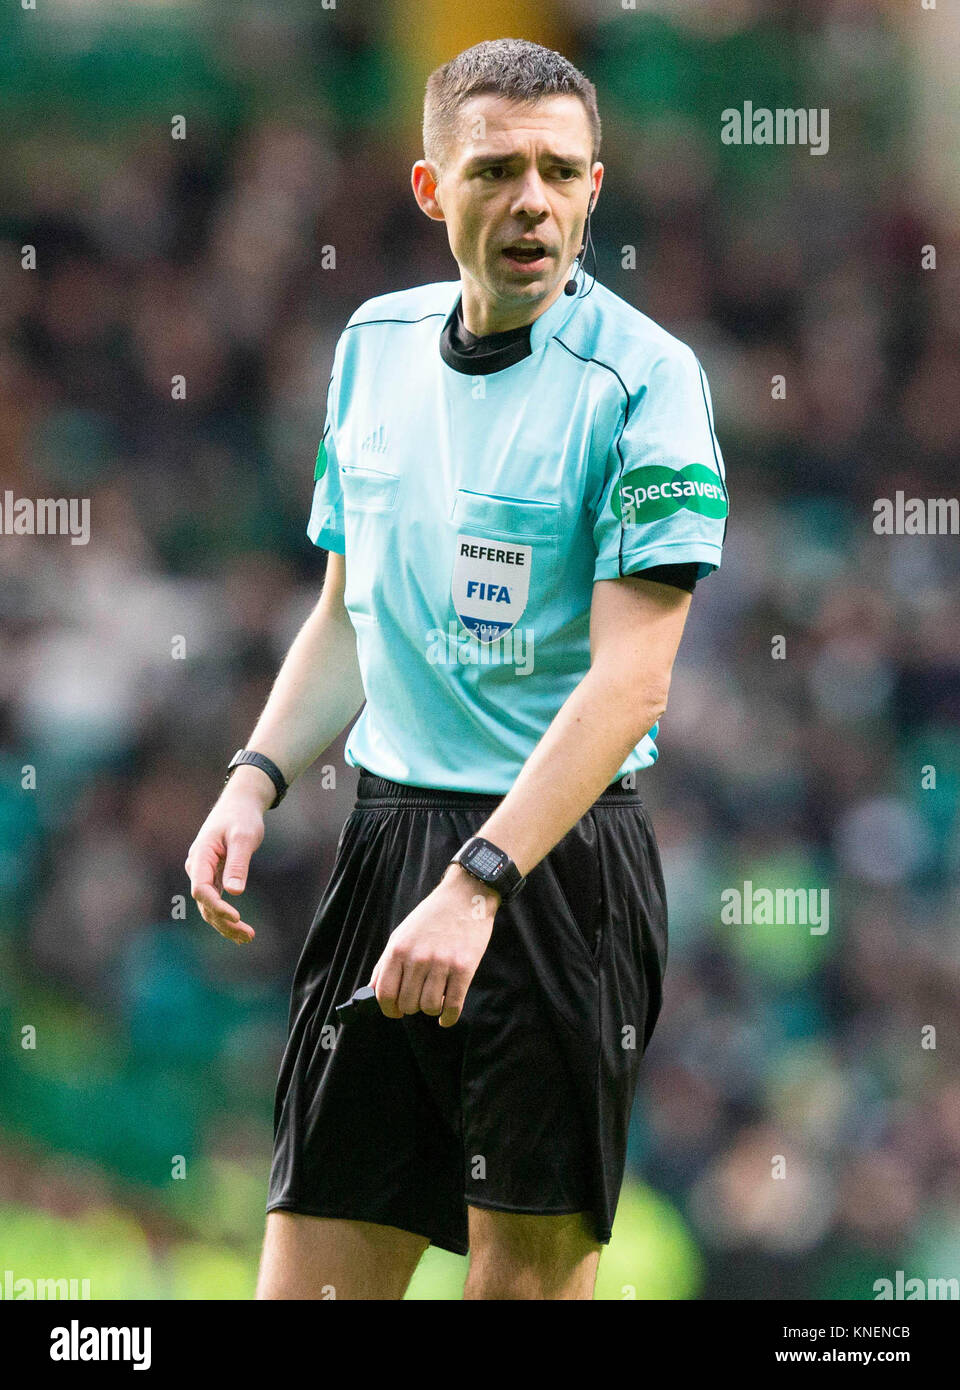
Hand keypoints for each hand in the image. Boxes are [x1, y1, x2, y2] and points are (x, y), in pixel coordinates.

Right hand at [184, 769, 269, 943]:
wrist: (240, 804)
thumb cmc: (241, 817)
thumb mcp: (244, 837)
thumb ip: (238, 863)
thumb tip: (234, 891)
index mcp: (201, 856)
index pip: (201, 888)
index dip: (217, 905)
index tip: (237, 916)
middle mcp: (197, 866)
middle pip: (204, 902)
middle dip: (223, 921)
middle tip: (247, 935)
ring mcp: (203, 872)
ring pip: (209, 905)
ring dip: (225, 923)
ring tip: (247, 938)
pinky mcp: (212, 875)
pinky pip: (215, 900)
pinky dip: (226, 915)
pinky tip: (240, 929)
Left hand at [370, 865, 499, 1026]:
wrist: (465, 897)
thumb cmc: (431, 917)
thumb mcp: (401, 934)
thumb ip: (386, 964)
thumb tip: (373, 993)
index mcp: (398, 949)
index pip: (385, 993)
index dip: (388, 1009)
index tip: (394, 1012)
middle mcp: (418, 958)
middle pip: (408, 1003)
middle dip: (411, 1007)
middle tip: (418, 999)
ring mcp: (442, 964)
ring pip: (429, 1006)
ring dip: (430, 1009)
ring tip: (434, 1000)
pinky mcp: (464, 968)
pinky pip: (452, 1005)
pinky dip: (448, 1017)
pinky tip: (446, 1017)